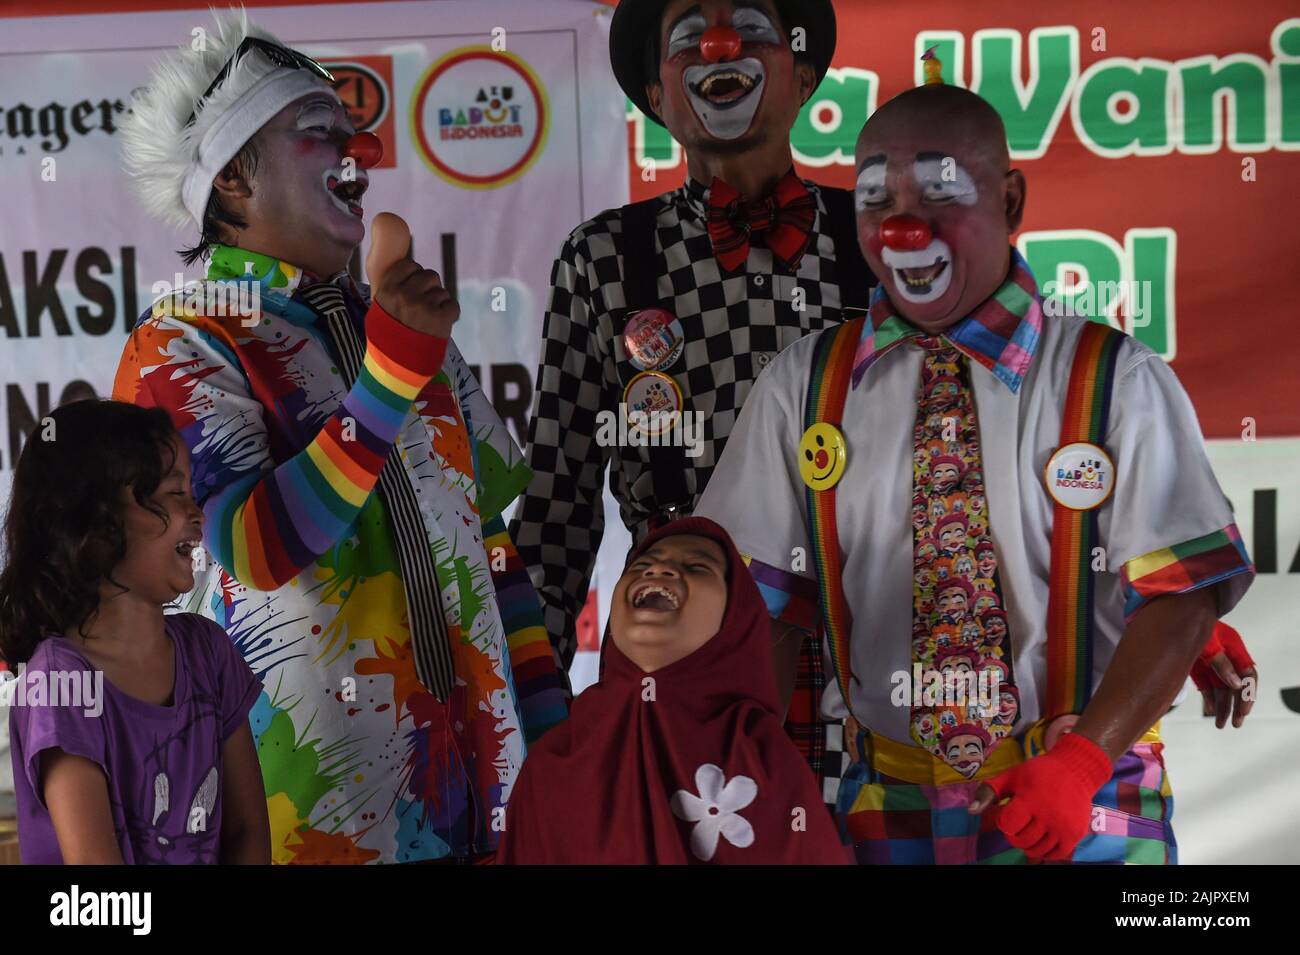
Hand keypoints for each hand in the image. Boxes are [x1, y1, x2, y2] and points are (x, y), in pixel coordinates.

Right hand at [365, 211, 458, 337]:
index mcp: (386, 286)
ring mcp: (423, 306)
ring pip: (441, 290)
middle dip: (428, 290)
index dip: (413, 278)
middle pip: (429, 275)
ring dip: (438, 303)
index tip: (409, 292)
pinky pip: (453, 306)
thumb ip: (386, 273)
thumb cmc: (388, 333)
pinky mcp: (441, 318)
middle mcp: (403, 293)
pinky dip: (450, 316)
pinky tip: (438, 327)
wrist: (396, 368)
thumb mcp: (379, 301)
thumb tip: (384, 222)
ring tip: (426, 321)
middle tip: (419, 311)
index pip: (409, 265)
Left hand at [967, 731, 1111, 861]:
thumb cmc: (1038, 773)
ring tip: (1029, 830)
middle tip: (1019, 822)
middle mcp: (1048, 815)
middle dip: (1013, 834)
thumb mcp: (1011, 776)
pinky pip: (1054, 855)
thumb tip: (971, 811)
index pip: (1007, 825)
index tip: (1009, 811)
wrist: (1074, 770)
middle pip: (1020, 840)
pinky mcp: (1074, 835)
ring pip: (1036, 850)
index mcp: (1030, 799)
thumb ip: (989, 792)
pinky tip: (1041, 839)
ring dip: (1027, 844)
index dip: (1003, 820)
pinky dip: (1044, 852)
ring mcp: (1063, 827)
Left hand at [1191, 622, 1256, 728]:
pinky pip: (1206, 685)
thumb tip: (1236, 684)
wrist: (1166, 614)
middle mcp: (1225, 656)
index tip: (1244, 710)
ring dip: (1221, 706)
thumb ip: (1221, 662)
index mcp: (1233, 647)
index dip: (1248, 693)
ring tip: (1219, 724)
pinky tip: (1208, 710)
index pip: (1248, 674)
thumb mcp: (1207, 642)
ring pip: (1221, 688)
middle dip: (1236, 705)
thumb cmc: (1188, 623)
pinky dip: (1208, 698)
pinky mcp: (1196, 666)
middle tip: (1235, 723)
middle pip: (1236, 684)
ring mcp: (1210, 661)